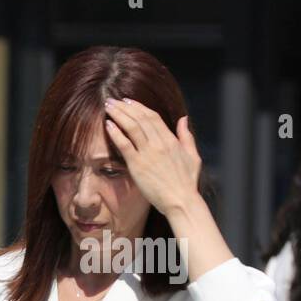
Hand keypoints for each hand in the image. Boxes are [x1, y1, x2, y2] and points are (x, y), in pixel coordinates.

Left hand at [102, 98, 201, 217]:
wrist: (181, 200)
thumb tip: (183, 119)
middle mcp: (159, 143)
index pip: (153, 117)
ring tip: (108, 107)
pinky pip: (125, 145)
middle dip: (125, 107)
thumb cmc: (187, 182)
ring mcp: (148, 153)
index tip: (128, 101)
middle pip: (140, 118)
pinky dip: (116, 133)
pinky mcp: (138, 165)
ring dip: (119, 115)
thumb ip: (186, 136)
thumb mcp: (192, 156)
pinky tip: (108, 125)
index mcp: (171, 140)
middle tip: (112, 100)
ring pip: (132, 127)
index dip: (139, 107)